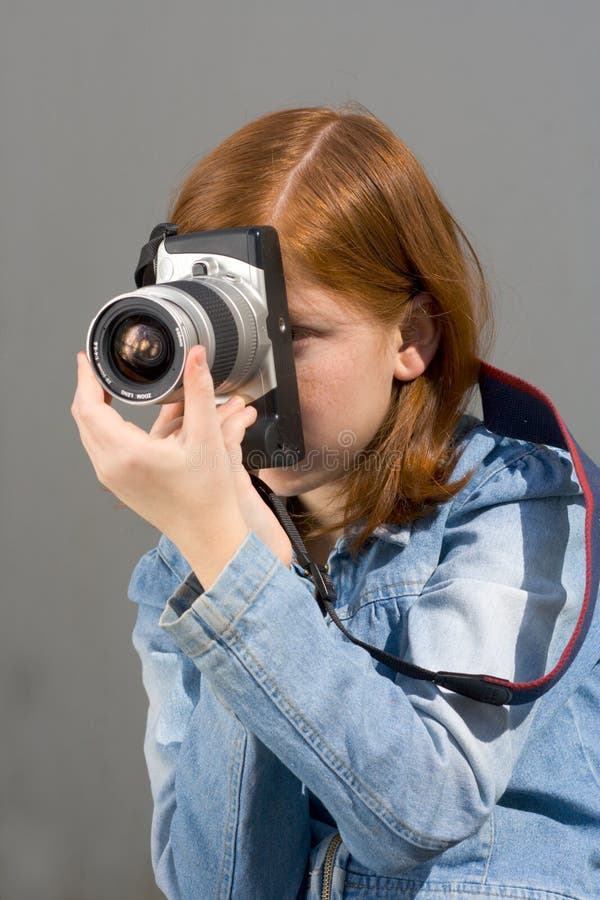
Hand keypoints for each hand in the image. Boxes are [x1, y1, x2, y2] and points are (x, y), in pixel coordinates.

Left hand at [71, 346, 291, 587]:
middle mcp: (112, 467)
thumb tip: (194, 356)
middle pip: (82, 418)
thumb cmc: (208, 494)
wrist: (208, 533)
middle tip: (96, 367)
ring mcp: (111, 478)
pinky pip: (98, 448)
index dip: (85, 378)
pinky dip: (102, 427)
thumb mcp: (207, 436)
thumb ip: (199, 391)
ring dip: (93, 408)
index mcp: (128, 453)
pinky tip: (118, 417)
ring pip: (88, 434)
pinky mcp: (118, 484)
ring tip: (105, 387)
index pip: (89, 406)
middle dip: (87, 388)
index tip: (87, 359)